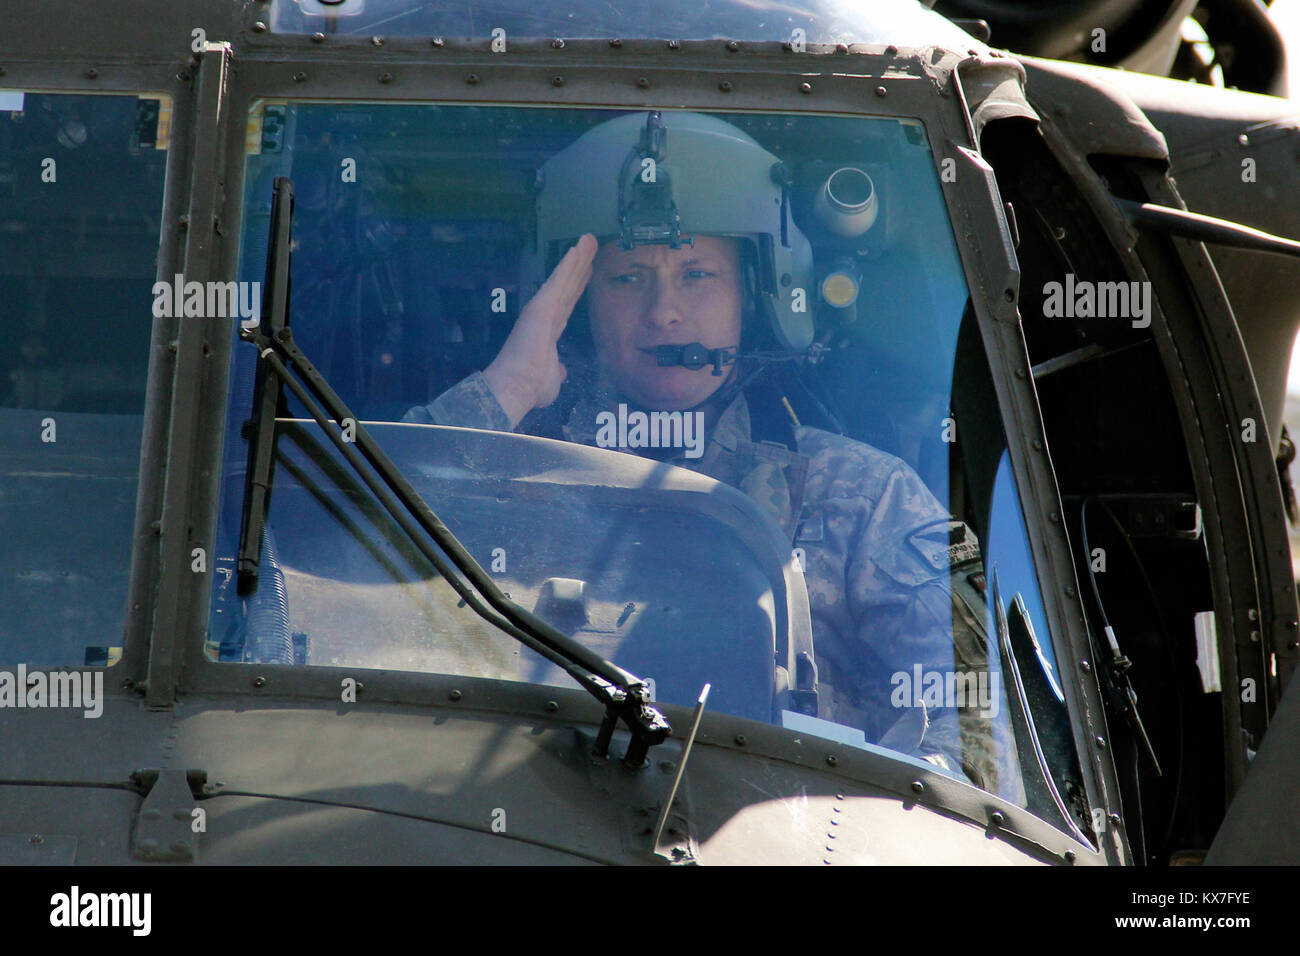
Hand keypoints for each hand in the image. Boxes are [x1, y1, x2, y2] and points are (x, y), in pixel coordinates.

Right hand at [483, 233, 597, 427]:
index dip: (577, 286)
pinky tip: (578, 249)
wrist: (517, 387)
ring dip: (578, 258)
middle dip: (581, 266)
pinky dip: (569, 265)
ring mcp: (544, 309)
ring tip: (590, 239)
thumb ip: (558, 371)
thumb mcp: (552, 379)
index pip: (567, 304)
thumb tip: (561, 372)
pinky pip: (559, 281)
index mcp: (549, 332)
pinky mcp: (542, 306)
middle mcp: (547, 316)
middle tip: (591, 245)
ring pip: (565, 278)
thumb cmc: (531, 387)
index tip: (587, 272)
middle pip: (569, 286)